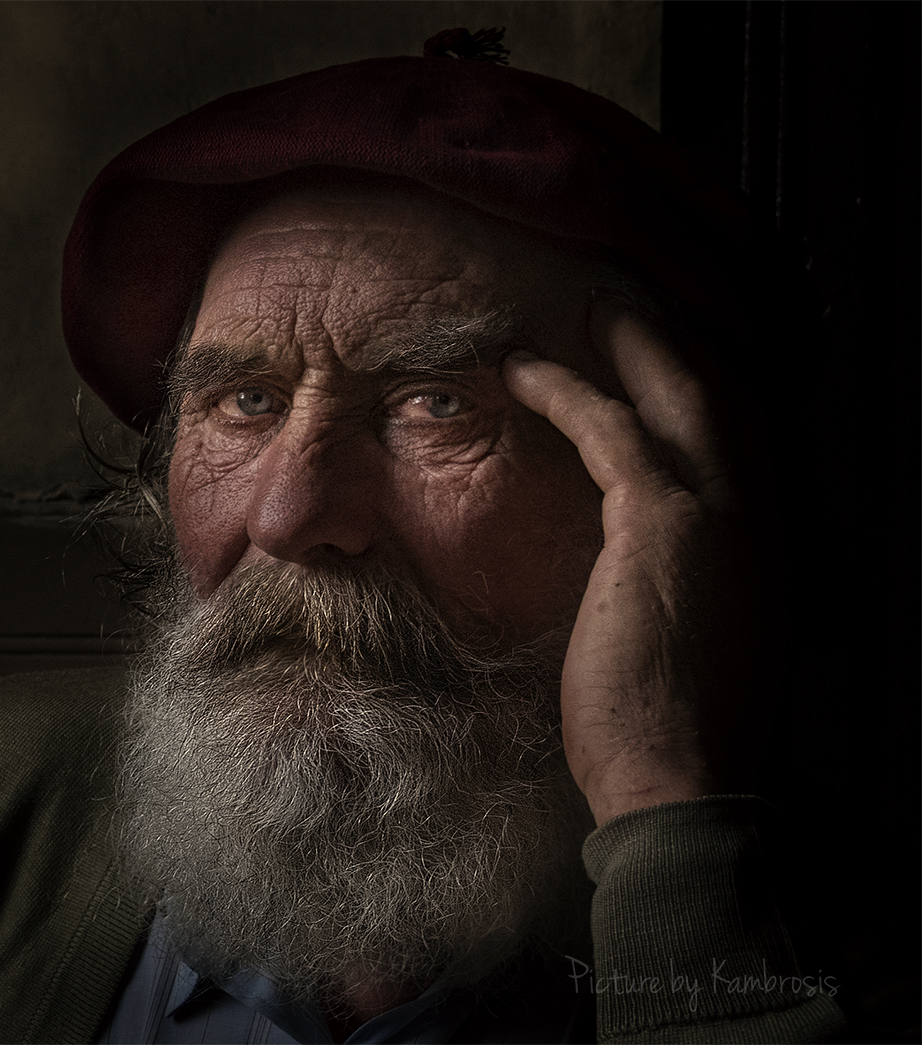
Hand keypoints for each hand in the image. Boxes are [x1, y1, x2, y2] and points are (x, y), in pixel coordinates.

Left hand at [502, 299, 749, 825]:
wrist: (683, 785)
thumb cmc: (673, 729)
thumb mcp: (696, 641)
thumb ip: (687, 585)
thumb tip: (648, 566)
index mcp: (773, 546)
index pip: (750, 439)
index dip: (713, 387)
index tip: (667, 357)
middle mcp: (765, 517)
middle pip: (730, 394)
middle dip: (682, 342)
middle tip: (627, 302)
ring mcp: (723, 515)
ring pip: (682, 392)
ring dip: (632, 342)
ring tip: (587, 308)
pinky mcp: (664, 524)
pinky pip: (612, 428)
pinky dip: (567, 390)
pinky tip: (524, 369)